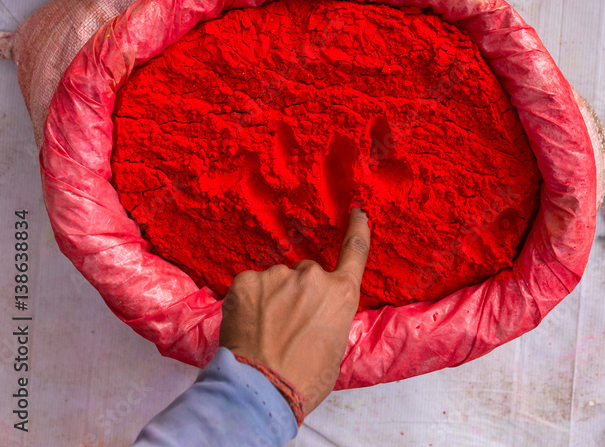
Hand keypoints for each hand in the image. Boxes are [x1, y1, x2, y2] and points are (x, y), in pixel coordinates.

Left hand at [218, 207, 370, 413]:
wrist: (261, 391)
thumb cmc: (304, 380)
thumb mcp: (335, 349)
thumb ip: (331, 317)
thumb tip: (320, 313)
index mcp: (340, 294)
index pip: (355, 250)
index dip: (358, 228)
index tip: (357, 212)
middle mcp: (311, 276)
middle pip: (306, 274)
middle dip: (298, 294)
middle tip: (287, 328)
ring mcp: (277, 276)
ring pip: (275, 281)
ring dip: (271, 299)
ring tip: (264, 334)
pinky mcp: (246, 281)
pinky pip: (250, 286)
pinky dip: (248, 302)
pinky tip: (247, 326)